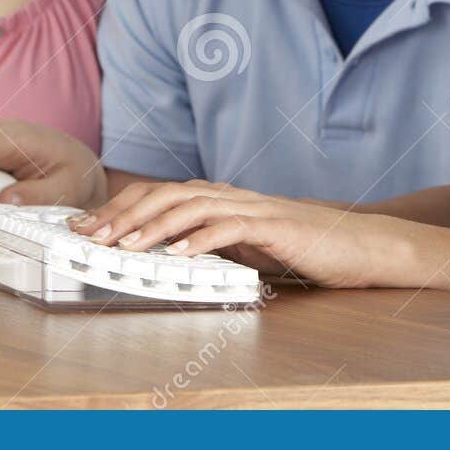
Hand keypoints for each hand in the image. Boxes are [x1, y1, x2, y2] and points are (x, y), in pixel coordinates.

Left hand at [71, 179, 416, 287]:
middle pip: (167, 194)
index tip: (86, 225)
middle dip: (123, 214)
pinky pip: (233, 228)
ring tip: (124, 246)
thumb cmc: (309, 249)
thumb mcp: (249, 247)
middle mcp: (234, 197)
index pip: (161, 195)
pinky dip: (203, 239)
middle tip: (89, 235)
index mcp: (224, 200)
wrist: (363, 246)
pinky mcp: (277, 226)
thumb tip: (171, 256)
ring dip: (154, 226)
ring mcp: (256, 208)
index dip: (121, 207)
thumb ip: (215, 245)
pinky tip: (180, 253)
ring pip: (193, 206)